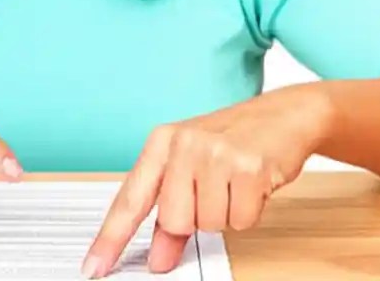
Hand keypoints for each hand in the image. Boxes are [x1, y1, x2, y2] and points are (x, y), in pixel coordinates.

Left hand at [83, 85, 332, 276]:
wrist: (285, 115)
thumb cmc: (234, 141)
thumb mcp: (194, 168)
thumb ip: (171, 212)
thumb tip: (158, 257)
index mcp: (162, 142)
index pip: (129, 199)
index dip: (111, 238)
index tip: (94, 267)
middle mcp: (184, 144)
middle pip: (174, 221)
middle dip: (196, 220)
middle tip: (214, 191)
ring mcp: (217, 153)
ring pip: (210, 224)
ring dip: (226, 214)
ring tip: (235, 184)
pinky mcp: (249, 166)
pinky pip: (241, 220)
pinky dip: (250, 211)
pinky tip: (253, 184)